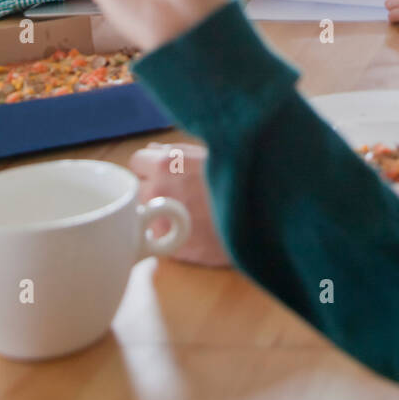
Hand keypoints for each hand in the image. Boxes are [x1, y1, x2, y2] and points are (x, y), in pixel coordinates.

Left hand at [130, 143, 228, 266]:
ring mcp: (162, 223)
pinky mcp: (171, 249)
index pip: (136, 161)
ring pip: (145, 214)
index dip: (150, 164)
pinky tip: (190, 228)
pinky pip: (159, 238)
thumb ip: (177, 150)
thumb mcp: (210, 153)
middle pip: (138, 188)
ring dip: (157, 211)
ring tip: (184, 210)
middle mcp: (157, 192)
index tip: (163, 170)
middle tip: (175, 191)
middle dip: (151, 187)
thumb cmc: (240, 177)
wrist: (263, 217)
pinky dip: (169, 233)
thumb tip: (153, 150)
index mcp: (165, 165)